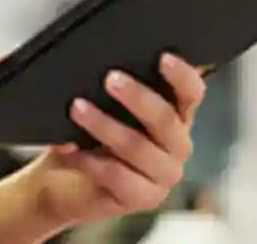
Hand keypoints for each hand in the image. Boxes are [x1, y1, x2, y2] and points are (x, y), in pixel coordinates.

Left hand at [30, 53, 207, 227]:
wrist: (65, 182)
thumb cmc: (88, 136)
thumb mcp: (105, 108)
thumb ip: (115, 90)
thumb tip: (104, 68)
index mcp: (175, 117)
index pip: (191, 94)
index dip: (182, 75)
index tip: (163, 57)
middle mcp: (177, 146)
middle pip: (165, 120)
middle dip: (137, 97)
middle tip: (110, 79)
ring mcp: (164, 176)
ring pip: (137, 147)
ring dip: (104, 125)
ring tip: (77, 108)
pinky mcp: (144, 199)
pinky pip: (118, 176)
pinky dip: (89, 159)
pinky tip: (68, 149)